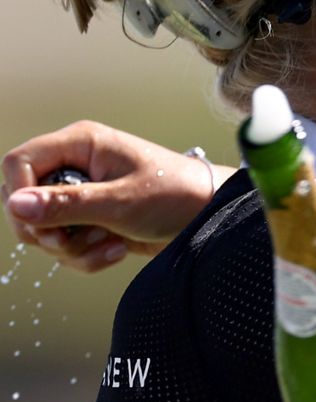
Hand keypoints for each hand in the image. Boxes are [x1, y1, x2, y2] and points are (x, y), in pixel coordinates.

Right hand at [2, 121, 229, 271]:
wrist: (210, 218)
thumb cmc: (175, 196)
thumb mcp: (120, 201)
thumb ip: (66, 204)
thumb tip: (16, 204)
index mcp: (81, 145)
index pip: (19, 163)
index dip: (18, 194)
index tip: (37, 222)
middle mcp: (76, 167)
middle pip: (23, 202)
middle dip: (46, 230)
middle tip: (73, 240)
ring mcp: (82, 196)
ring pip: (44, 231)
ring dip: (71, 248)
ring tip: (109, 242)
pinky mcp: (92, 222)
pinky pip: (66, 247)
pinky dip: (86, 256)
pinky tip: (116, 250)